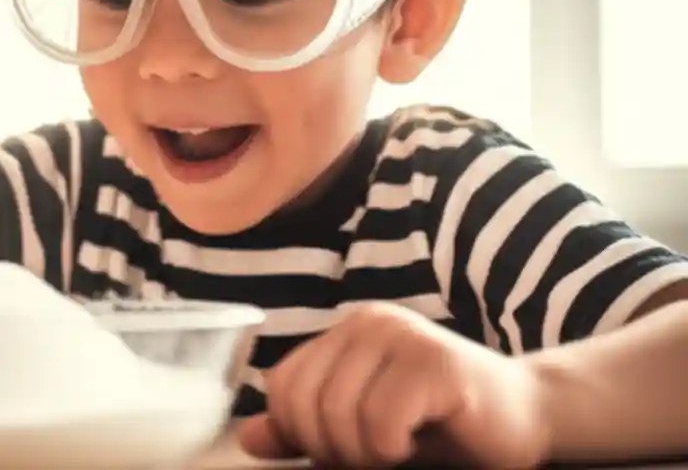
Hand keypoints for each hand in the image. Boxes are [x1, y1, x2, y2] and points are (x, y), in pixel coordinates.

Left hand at [237, 302, 549, 467]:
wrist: (529, 420)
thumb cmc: (443, 428)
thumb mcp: (361, 430)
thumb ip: (305, 431)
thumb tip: (248, 439)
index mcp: (345, 333)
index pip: (282, 387)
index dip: (300, 433)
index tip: (340, 450)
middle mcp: (369, 322)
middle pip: (304, 402)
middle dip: (332, 448)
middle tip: (374, 456)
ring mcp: (402, 335)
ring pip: (338, 413)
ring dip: (364, 453)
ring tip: (397, 450)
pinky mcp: (435, 362)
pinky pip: (379, 421)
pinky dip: (390, 449)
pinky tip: (416, 443)